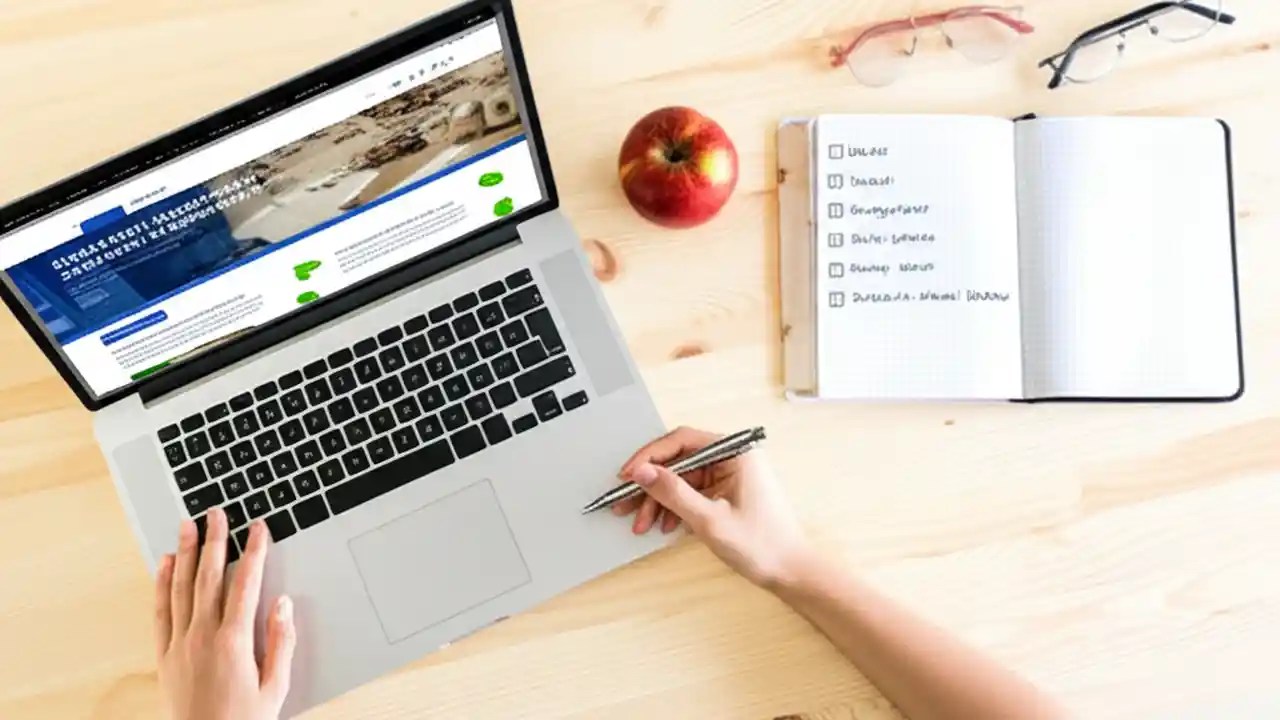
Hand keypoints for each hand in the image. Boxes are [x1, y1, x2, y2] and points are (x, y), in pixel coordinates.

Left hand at [154, 510, 295, 719]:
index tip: (257, 529)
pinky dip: (162, 584)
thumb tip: (281, 604)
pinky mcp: (165, 655)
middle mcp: (203, 637)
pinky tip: (165, 564)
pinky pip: (161, 611)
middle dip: (215, 541)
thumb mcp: (275, 686)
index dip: (253, 552)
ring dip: (187, 553)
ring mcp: (180, 644)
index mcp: (234, 641)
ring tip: (188, 525)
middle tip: (217, 513)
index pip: (245, 584)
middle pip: (209, 577)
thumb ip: (280, 642)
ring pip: (182, 587)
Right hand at [614, 427, 810, 586]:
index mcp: (735, 452)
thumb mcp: (709, 519)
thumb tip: (642, 472)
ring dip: (659, 501)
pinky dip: (675, 508)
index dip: (649, 456)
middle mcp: (732, 458)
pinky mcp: (726, 492)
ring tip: (641, 523)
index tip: (628, 475)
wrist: (791, 572)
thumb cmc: (762, 545)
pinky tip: (664, 525)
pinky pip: (692, 493)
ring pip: (681, 480)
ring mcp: (729, 475)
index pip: (682, 440)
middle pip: (678, 461)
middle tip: (625, 503)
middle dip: (651, 485)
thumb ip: (673, 492)